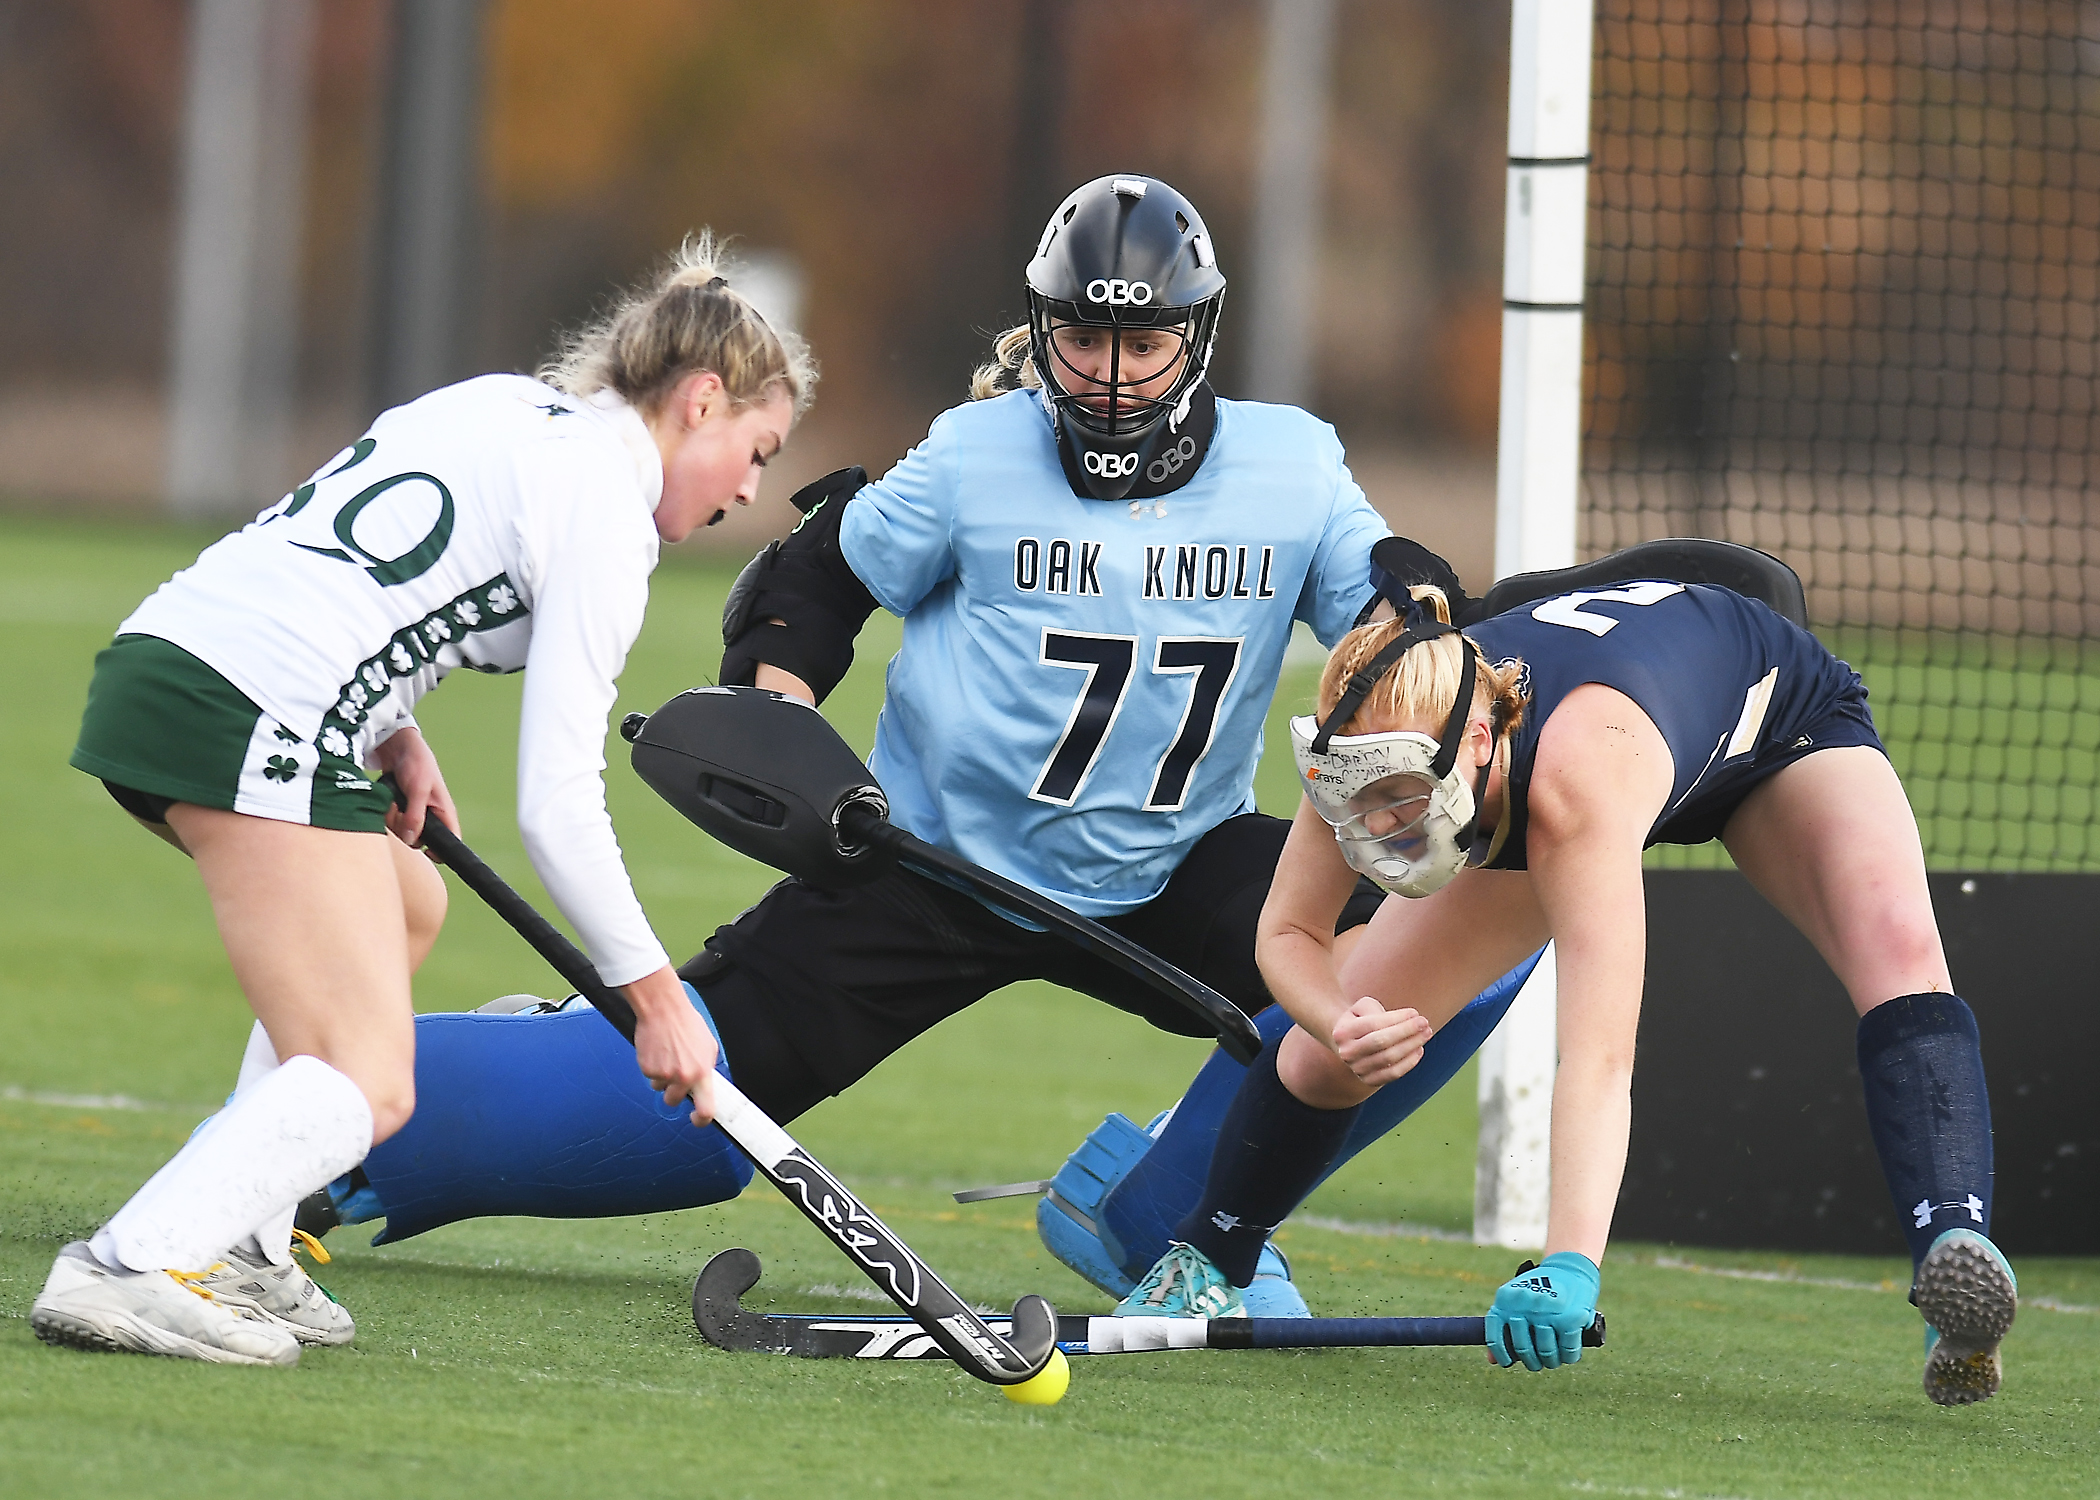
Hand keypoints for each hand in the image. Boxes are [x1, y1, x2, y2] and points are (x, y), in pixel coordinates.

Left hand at [371, 728, 457, 846]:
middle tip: (401, 813)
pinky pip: (390, 824)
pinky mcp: (400, 811)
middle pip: (419, 841)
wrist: (396, 747)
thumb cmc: (416, 764)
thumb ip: (416, 816)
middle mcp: (430, 817)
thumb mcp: (418, 790)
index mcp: (444, 813)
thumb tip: (413, 841)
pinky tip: (387, 801)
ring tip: (393, 802)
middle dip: (406, 831)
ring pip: (402, 833)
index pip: (451, 841)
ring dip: (393, 820)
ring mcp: (414, 815)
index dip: (441, 852)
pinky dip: (386, 815)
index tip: (426, 852)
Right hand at [626, 965, 718, 1125]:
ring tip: (667, 1054)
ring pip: (660, 1088)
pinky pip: (650, 1076)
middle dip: (673, 1093)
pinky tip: (658, 1050)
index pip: (706, 1109)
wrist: (664, 1009)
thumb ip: (706, 1068)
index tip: (697, 1120)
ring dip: (663, 1078)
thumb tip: (706, 1085)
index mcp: (702, 1073)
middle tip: (675, 1075)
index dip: (701, 1120)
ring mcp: (663, 1074)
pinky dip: (652, 1066)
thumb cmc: (686, 1023)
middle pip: (674, 1101)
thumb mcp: (708, 1046)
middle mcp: (683, 1077)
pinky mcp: (647, 1068)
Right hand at [1330, 996, 1431, 1086]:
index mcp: (1342, 1032)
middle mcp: (1347, 1053)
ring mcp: (1357, 1069)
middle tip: (1425, 1023)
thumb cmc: (1361, 1020)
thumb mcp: (1363, 1007)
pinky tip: (1419, 1049)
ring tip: (1426, 1033)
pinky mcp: (1369, 1081)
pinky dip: (1409, 1062)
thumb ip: (1379, 1009)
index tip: (1415, 1013)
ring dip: (1412, 1045)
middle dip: (1406, 1031)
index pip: (1373, 1024)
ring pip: (1390, 1058)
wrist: (1348, 1044)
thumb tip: (1410, 1018)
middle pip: (1381, 1042)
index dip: (1397, 1018)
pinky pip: (1393, 1073)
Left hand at [1487, 1251, 1599, 1370]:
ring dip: (1551, 1361)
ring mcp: (1547, 1311)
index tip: (1508, 1363)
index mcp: (1505, 1299)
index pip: (1495, 1337)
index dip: (1500, 1355)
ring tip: (1553, 1360)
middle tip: (1538, 1363)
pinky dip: (1569, 1357)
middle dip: (1532, 1361)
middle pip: (1523, 1349)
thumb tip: (1492, 1361)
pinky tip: (1568, 1356)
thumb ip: (1505, 1325)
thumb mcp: (1517, 1299)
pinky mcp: (1570, 1318)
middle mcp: (1524, 1305)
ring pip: (1546, 1353)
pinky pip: (1568, 1351)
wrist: (1570, 1267)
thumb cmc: (1540, 1287)